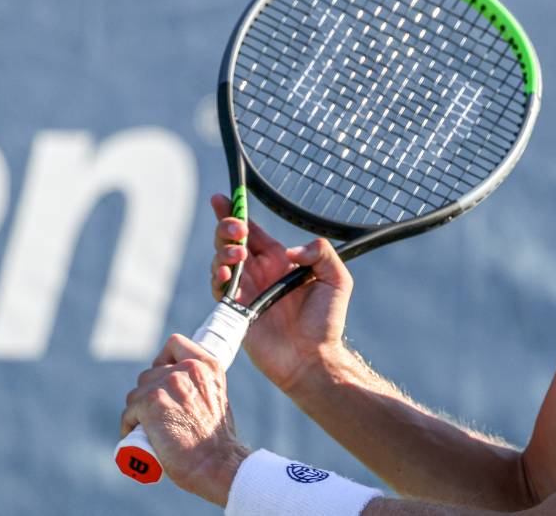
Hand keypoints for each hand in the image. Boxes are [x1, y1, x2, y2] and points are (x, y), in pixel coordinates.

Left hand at [121, 334, 249, 505]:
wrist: (216, 462)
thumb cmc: (216, 439)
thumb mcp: (216, 397)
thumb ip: (199, 384)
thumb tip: (174, 385)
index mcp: (207, 365)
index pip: (174, 344)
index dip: (163, 360)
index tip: (165, 380)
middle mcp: (188, 369)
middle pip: (150, 373)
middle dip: (149, 394)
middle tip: (159, 417)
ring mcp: (168, 384)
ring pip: (136, 393)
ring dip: (138, 412)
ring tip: (151, 430)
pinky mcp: (151, 404)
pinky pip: (128, 412)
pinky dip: (130, 426)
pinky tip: (139, 436)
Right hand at [209, 195, 354, 393]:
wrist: (313, 357)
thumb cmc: (326, 321)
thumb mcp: (337, 279)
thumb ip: (321, 253)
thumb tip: (291, 250)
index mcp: (280, 263)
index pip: (254, 233)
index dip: (238, 214)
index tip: (226, 198)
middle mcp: (259, 274)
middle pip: (231, 241)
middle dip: (227, 227)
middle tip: (236, 228)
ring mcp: (245, 291)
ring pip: (221, 261)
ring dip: (224, 251)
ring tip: (238, 254)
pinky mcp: (235, 311)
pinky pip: (218, 288)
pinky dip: (218, 277)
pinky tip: (227, 273)